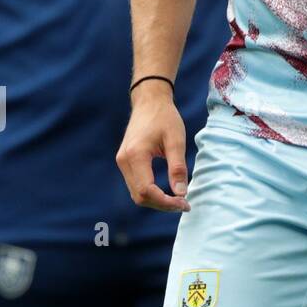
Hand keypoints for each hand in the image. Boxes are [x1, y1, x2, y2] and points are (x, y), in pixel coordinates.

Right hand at [116, 81, 189, 211]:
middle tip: (184, 204)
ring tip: (178, 200)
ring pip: (136, 193)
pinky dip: (150, 193)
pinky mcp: (125, 162)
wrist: (149, 102)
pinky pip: (136, 185)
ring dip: (156, 200)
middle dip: (162, 204)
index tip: (185, 203)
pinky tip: (167, 192)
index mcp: (135, 155)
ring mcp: (122, 162)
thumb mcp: (176, 140)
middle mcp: (124, 161)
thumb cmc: (165, 117)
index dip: (165, 202)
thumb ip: (177, 167)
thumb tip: (182, 193)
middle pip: (139, 196)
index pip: (146, 191)